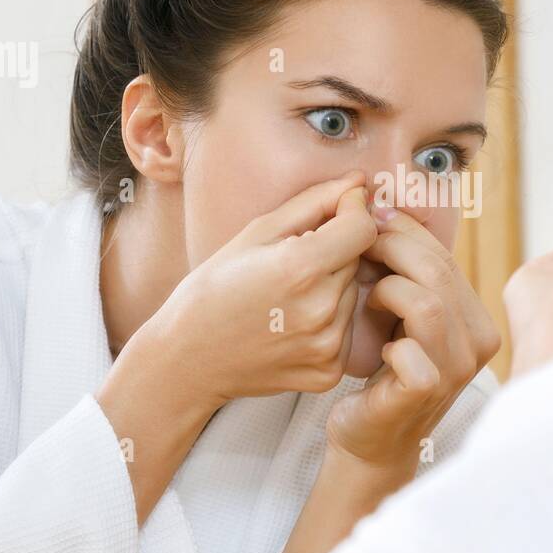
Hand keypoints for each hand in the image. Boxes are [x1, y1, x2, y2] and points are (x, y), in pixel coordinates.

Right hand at [137, 171, 377, 408]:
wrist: (188, 359)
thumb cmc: (214, 289)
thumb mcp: (255, 232)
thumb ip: (314, 202)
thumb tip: (359, 181)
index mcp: (299, 268)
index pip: (363, 229)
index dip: (352, 214)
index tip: (336, 214)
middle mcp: (321, 309)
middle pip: (357, 261)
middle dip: (333, 254)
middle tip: (289, 267)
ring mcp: (327, 345)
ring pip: (352, 294)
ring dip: (331, 288)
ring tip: (286, 299)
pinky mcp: (329, 371)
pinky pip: (346, 330)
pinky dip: (328, 323)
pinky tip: (290, 326)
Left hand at [324, 200, 500, 477]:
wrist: (370, 437)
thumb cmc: (383, 370)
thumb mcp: (403, 315)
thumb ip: (407, 271)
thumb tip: (384, 205)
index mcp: (477, 318)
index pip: (444, 256)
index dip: (404, 231)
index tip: (368, 220)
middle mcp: (478, 343)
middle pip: (438, 272)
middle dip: (390, 250)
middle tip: (357, 247)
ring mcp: (456, 371)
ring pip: (427, 304)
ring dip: (387, 293)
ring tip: (366, 300)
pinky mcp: (426, 393)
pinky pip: (408, 351)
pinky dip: (383, 342)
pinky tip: (373, 348)